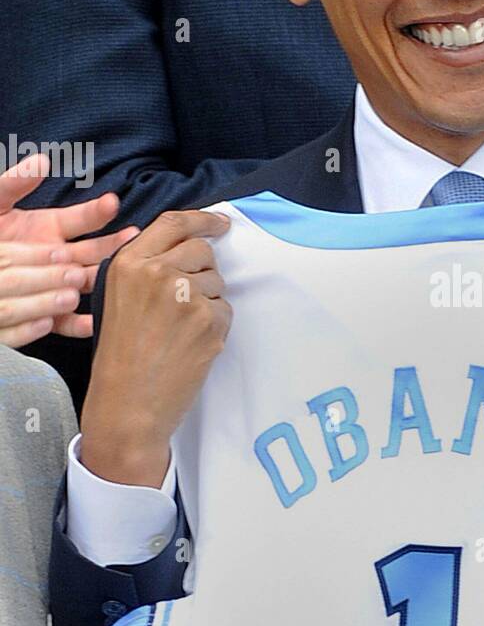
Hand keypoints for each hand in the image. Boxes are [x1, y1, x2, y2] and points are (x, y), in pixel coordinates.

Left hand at [0, 153, 138, 346]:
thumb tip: (41, 159)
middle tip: (135, 236)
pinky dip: (83, 323)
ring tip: (126, 275)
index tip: (112, 202)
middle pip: (96, 251)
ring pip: (90, 283)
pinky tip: (98, 319)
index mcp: (50, 228)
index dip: (98, 210)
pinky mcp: (46, 313)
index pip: (83, 218)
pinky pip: (67, 320)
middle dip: (116, 244)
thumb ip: (14, 183)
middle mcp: (59, 257)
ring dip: (107, 279)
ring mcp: (56, 285)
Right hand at [80, 209, 232, 487]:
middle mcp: (158, 272)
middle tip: (191, 297)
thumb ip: (146, 268)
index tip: (220, 224)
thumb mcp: (117, 298)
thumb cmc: (120, 356)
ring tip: (180, 330)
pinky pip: (225, 310)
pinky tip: (191, 345)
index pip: (174, 223)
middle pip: (201, 250)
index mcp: (129, 263)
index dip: (203, 220)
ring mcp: (187, 296)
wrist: (127, 405)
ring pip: (217, 281)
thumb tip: (187, 248)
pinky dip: (215, 325)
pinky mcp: (210, 321)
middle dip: (203, 269)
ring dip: (208, 300)